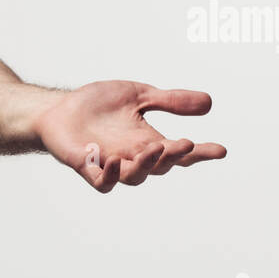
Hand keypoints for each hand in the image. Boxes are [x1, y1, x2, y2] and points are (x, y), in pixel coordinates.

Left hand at [32, 81, 225, 192]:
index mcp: (149, 142)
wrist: (58, 109)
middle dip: (175, 157)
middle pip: (161, 166)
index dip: (201, 154)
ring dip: (148, 165)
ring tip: (157, 148)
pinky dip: (111, 175)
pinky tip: (116, 160)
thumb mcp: (139, 95)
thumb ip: (169, 101)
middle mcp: (133, 157)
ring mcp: (110, 164)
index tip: (220, 150)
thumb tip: (209, 103)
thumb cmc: (98, 105)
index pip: (180, 153)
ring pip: (135, 176)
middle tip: (187, 143)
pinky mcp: (86, 167)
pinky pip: (102, 181)